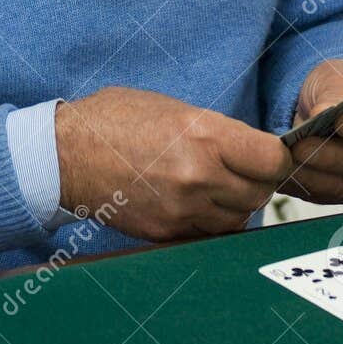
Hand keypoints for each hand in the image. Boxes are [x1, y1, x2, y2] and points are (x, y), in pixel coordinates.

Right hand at [55, 86, 292, 241]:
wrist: (65, 155)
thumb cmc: (116, 121)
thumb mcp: (174, 109)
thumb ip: (216, 132)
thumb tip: (249, 149)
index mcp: (204, 136)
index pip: (273, 160)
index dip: (277, 157)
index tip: (269, 154)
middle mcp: (199, 176)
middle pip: (261, 192)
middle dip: (258, 181)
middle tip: (244, 169)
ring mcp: (183, 209)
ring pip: (239, 218)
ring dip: (237, 204)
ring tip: (217, 185)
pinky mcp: (167, 232)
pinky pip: (210, 234)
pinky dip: (213, 222)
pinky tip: (198, 202)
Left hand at [279, 57, 342, 206]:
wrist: (335, 105)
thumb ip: (339, 92)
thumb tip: (325, 111)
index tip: (338, 119)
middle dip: (329, 155)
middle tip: (300, 145)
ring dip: (311, 175)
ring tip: (284, 161)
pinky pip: (325, 196)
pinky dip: (302, 185)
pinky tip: (281, 174)